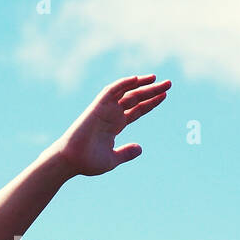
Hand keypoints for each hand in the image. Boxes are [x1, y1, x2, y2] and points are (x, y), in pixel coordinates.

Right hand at [56, 73, 170, 176]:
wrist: (71, 161)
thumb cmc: (88, 161)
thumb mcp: (113, 159)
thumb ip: (126, 153)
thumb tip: (140, 148)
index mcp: (116, 125)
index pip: (137, 110)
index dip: (151, 102)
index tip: (164, 96)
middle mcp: (112, 114)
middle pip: (136, 98)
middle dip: (152, 91)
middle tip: (169, 83)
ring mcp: (105, 110)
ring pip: (126, 92)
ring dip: (141, 84)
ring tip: (156, 78)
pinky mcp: (97, 107)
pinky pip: (111, 91)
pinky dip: (123, 84)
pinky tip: (136, 79)